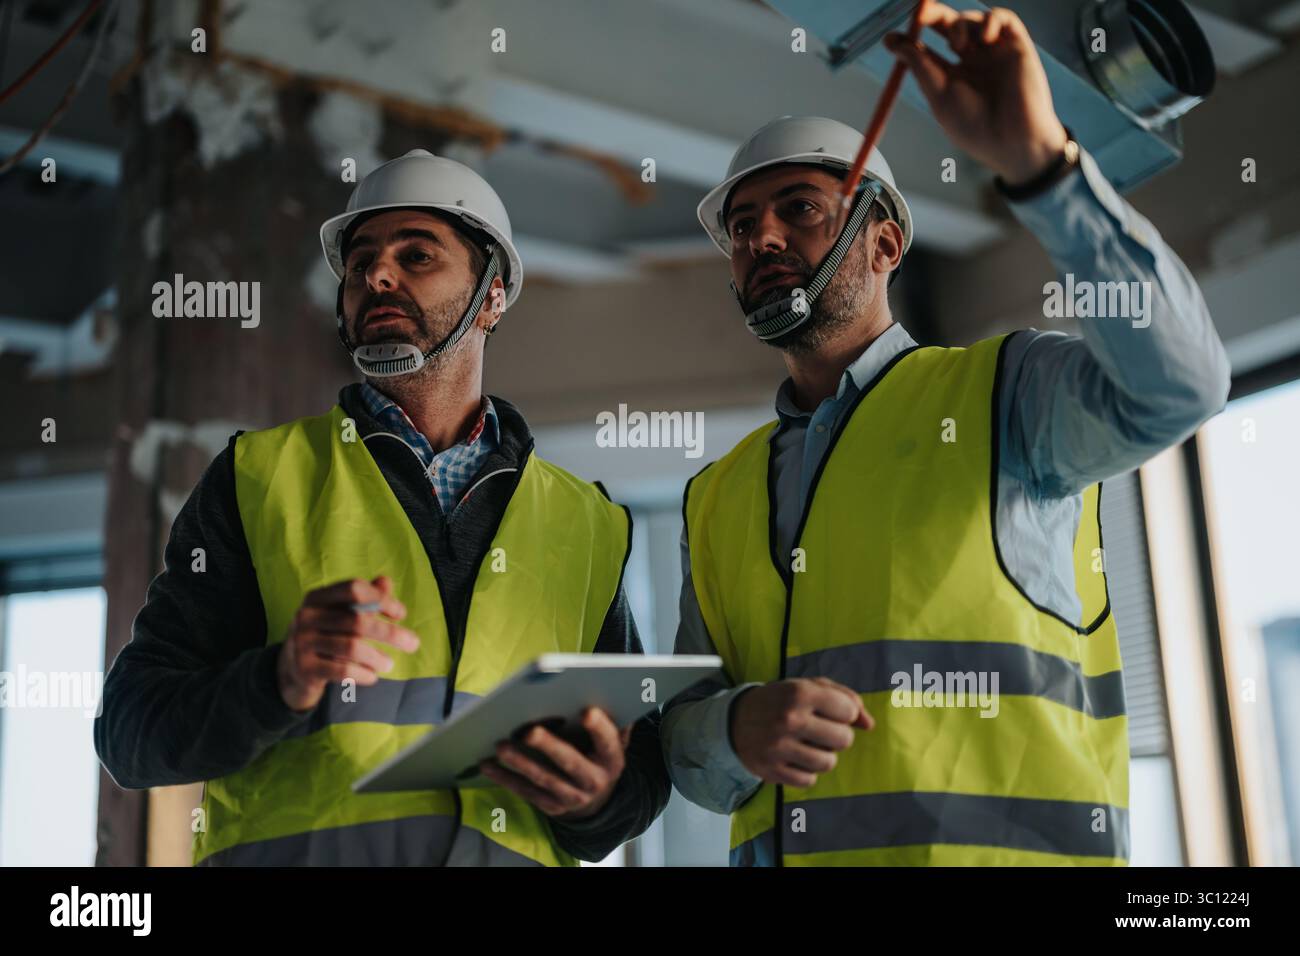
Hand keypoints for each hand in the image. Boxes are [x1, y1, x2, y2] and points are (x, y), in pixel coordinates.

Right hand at [276, 575, 420, 712]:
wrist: (292, 670)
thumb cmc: (326, 636)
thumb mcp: (341, 614)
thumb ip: (365, 598)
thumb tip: (386, 581)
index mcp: (317, 597)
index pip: (354, 589)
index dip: (381, 599)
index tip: (401, 614)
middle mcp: (306, 616)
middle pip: (357, 621)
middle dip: (390, 633)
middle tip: (413, 644)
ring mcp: (302, 643)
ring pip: (351, 647)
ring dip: (377, 657)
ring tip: (389, 664)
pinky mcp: (304, 668)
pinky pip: (342, 670)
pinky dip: (363, 674)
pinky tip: (372, 677)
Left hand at [479, 708, 632, 819]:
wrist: (596, 798)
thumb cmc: (599, 753)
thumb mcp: (613, 739)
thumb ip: (613, 718)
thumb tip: (608, 690)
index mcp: (612, 759)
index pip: (608, 741)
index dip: (599, 727)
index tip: (586, 711)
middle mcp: (594, 781)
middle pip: (570, 761)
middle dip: (549, 746)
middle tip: (529, 731)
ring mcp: (572, 797)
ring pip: (543, 778)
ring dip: (520, 762)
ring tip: (500, 746)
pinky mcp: (551, 806)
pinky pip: (525, 791)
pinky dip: (505, 778)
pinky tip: (488, 765)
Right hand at [731, 677, 873, 786]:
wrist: (735, 720)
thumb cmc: (781, 701)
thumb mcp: (809, 687)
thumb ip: (845, 698)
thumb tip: (870, 725)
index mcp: (800, 692)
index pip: (848, 711)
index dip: (844, 713)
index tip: (830, 712)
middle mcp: (790, 719)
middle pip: (843, 739)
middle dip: (836, 736)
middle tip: (819, 731)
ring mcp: (779, 746)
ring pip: (828, 763)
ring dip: (823, 756)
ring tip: (808, 746)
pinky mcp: (772, 770)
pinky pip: (809, 780)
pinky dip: (806, 772)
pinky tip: (794, 759)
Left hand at [884, 4, 1067, 185]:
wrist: (1012, 140)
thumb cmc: (975, 126)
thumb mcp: (938, 94)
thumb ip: (919, 64)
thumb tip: (893, 42)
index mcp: (952, 77)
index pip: (928, 49)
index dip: (909, 39)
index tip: (890, 39)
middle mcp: (972, 62)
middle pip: (948, 27)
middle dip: (932, 15)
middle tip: (918, 13)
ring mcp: (994, 53)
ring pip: (972, 20)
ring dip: (959, 24)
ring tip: (957, 44)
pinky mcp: (1016, 46)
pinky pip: (1003, 19)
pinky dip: (990, 19)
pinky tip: (985, 37)